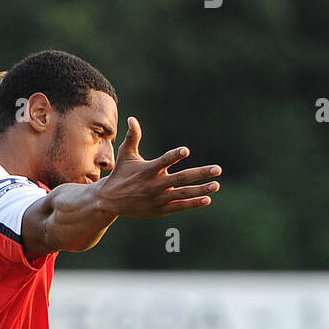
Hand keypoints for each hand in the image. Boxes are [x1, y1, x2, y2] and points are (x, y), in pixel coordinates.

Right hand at [99, 117, 221, 217]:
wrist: (110, 201)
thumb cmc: (121, 174)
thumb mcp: (125, 155)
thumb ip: (133, 137)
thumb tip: (132, 118)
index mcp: (148, 170)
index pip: (164, 161)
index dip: (174, 155)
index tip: (186, 151)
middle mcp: (155, 185)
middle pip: (181, 178)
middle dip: (200, 173)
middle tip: (217, 169)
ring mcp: (158, 199)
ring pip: (183, 194)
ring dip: (201, 189)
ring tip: (216, 184)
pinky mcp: (159, 210)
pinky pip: (179, 206)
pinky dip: (193, 203)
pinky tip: (206, 199)